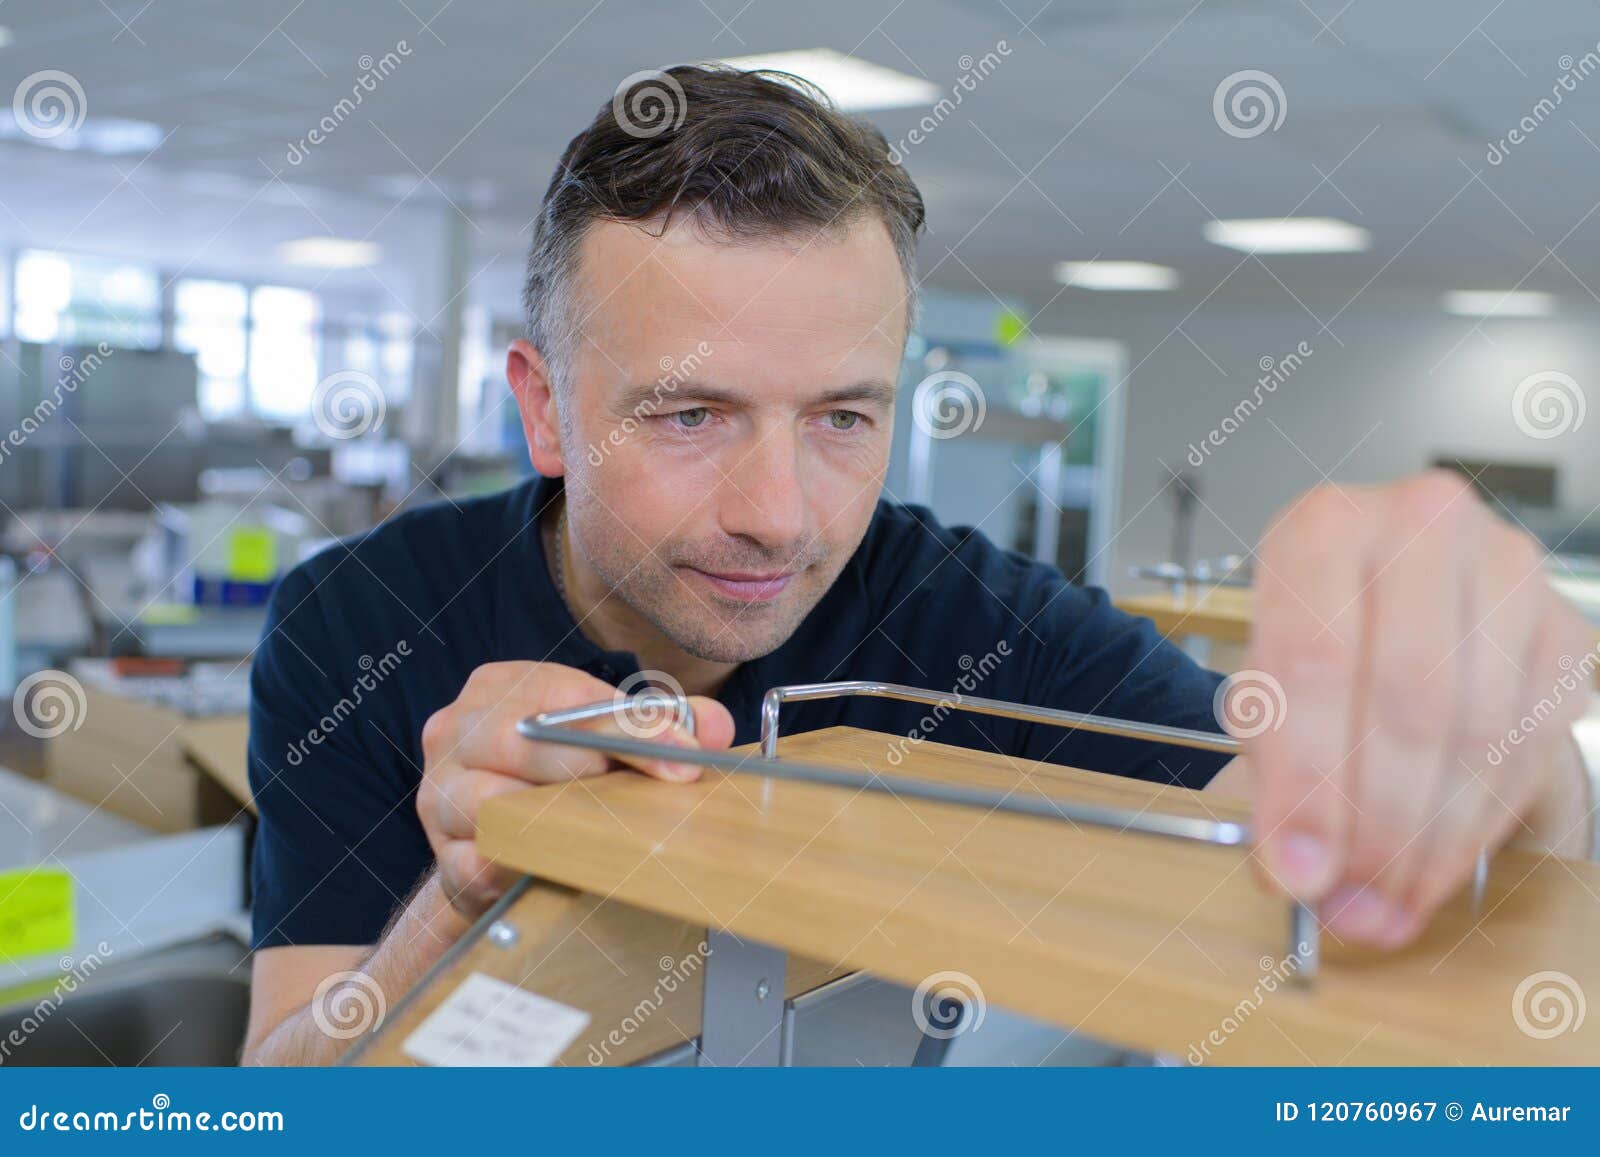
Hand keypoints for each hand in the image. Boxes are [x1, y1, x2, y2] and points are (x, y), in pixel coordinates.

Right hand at [417, 661, 733, 918]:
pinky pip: (480, 862)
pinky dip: (524, 865)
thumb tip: (711, 726)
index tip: (683, 753)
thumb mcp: (608, 741)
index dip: (631, 726)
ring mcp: (439, 793)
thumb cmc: (557, 783)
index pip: (565, 697)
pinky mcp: (443, 856)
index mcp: (498, 688)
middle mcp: (456, 731)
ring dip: (558, 814)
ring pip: (492, 799)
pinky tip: (559, 867)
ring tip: (607, 824)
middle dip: (596, 761)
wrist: (498, 857)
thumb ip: (663, 726)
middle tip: (656, 786)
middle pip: (521, 737)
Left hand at [1244, 470, 1591, 947]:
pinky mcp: (1564, 628)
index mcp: (1323, 528)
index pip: (1313, 661)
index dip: (1305, 781)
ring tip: (1384, 903)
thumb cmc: (1317, 637)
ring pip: (1478, 731)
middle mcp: (1421, 529)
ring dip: (1430, 841)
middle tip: (1349, 903)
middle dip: (1375, 824)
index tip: (1295, 869)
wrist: (1396, 597)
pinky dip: (1478, 825)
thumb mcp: (1264, 684)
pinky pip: (1528, 747)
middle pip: (1407, 699)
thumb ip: (1272, 769)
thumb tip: (1296, 874)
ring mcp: (1507, 572)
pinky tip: (1434, 867)